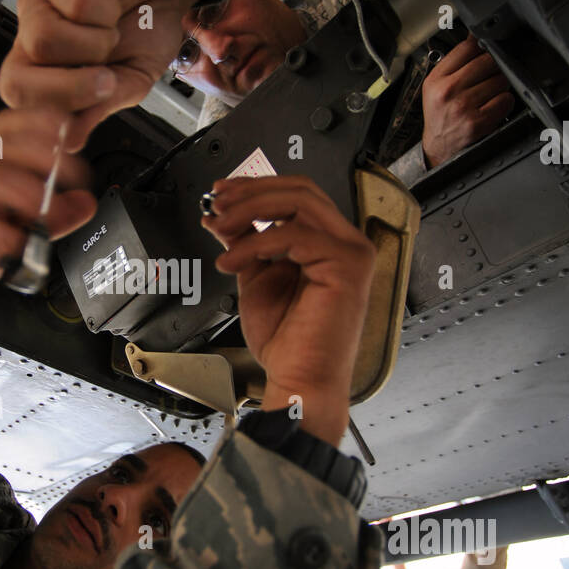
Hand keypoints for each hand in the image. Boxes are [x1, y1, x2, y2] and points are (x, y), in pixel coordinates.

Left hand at [0, 0, 185, 150]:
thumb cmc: (145, 28)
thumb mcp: (131, 82)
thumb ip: (99, 110)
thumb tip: (69, 142)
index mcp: (41, 70)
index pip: (17, 101)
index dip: (57, 109)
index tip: (98, 102)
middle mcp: (29, 36)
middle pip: (18, 79)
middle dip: (72, 86)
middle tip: (107, 75)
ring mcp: (37, 0)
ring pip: (44, 40)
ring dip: (94, 42)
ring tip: (110, 32)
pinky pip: (73, 0)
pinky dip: (104, 9)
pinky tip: (109, 4)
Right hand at [0, 108, 96, 370]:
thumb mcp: (11, 240)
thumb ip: (50, 222)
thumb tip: (85, 203)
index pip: (4, 127)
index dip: (38, 125)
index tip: (72, 138)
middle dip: (35, 156)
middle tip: (69, 179)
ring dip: (6, 185)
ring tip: (40, 208)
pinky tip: (6, 240)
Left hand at [201, 176, 375, 445]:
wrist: (299, 380)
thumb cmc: (286, 342)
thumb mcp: (256, 279)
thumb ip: (245, 243)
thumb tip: (224, 217)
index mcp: (328, 243)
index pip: (297, 195)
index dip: (256, 188)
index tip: (220, 195)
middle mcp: (346, 242)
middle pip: (300, 189)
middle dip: (251, 191)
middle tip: (217, 204)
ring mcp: (351, 251)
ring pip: (299, 202)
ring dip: (250, 209)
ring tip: (220, 227)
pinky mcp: (347, 264)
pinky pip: (294, 234)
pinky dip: (256, 243)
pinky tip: (231, 261)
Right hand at [421, 34, 514, 167]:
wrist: (438, 145)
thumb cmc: (439, 114)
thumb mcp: (436, 85)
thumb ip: (455, 62)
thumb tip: (475, 37)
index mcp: (437, 79)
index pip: (467, 48)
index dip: (482, 46)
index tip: (486, 50)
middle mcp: (448, 91)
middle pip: (487, 62)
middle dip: (494, 67)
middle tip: (490, 75)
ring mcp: (463, 107)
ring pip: (499, 81)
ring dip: (500, 86)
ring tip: (489, 93)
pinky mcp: (478, 122)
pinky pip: (505, 100)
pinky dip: (504, 102)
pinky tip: (493, 106)